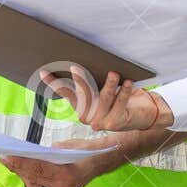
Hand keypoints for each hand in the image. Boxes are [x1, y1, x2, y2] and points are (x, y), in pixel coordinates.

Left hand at [0, 141, 117, 186]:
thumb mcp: (65, 145)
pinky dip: (32, 180)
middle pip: (34, 179)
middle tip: (4, 158)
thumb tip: (28, 155)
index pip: (38, 168)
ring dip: (22, 175)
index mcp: (67, 174)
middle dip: (17, 168)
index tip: (6, 156)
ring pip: (34, 186)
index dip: (20, 162)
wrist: (100, 162)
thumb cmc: (83, 149)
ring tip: (10, 163)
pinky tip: (23, 171)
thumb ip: (47, 153)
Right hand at [39, 67, 170, 132]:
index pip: (66, 94)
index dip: (55, 83)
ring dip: (108, 85)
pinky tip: (127, 82)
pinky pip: (119, 104)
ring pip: (103, 99)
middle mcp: (88, 118)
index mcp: (82, 109)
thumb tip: (80, 64)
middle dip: (80, 81)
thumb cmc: (120, 99)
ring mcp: (102, 122)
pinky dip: (123, 92)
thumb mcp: (103, 90)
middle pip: (83, 95)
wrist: (142, 116)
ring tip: (113, 73)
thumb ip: (93, 83)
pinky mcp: (116, 122)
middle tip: (76, 68)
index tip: (44, 72)